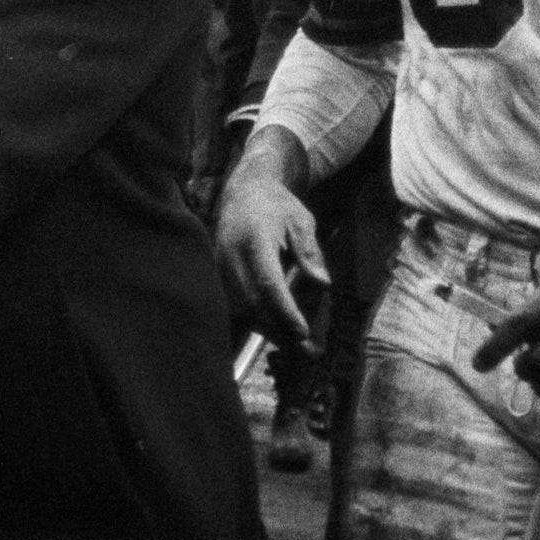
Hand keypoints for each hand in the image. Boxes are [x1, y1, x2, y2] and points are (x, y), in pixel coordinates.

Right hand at [213, 159, 327, 347]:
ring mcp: (219, 267)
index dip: (284, 310)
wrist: (244, 192)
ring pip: (240, 310)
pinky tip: (275, 329)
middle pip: (252, 303)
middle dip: (278, 329)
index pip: (268, 282)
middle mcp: (231, 255)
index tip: (303, 331)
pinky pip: (233, 306)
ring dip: (267, 330)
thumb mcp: (302, 221)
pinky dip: (255, 321)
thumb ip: (310, 252)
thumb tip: (322, 284)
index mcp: (255, 239)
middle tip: (306, 347)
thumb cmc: (277, 206)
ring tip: (294, 344)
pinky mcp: (216, 276)